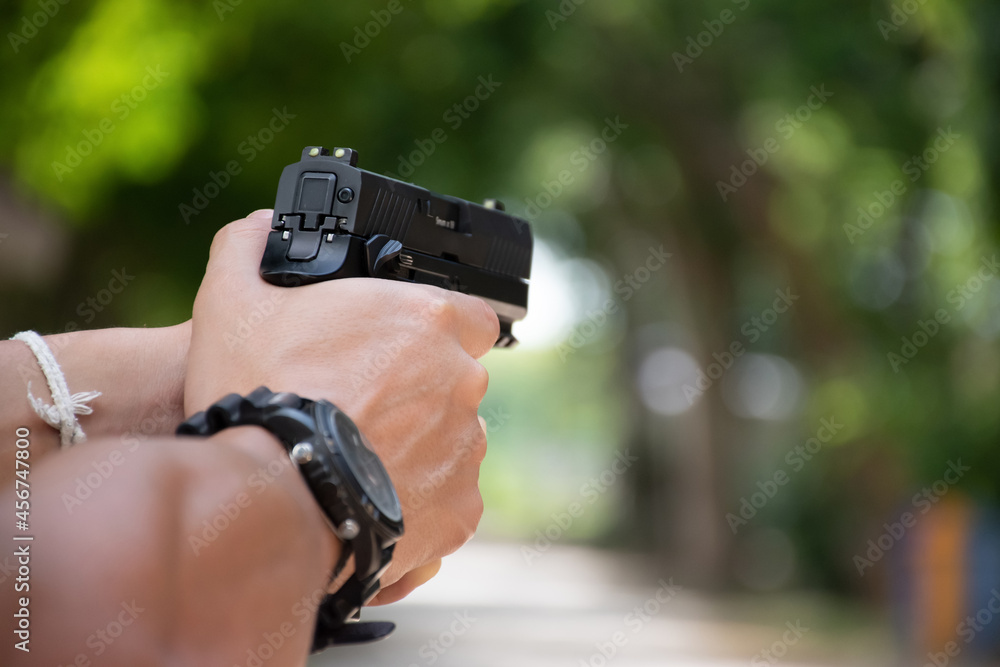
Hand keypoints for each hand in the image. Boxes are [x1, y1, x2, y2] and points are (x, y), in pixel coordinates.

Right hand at [186, 210, 498, 600]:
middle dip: (420, 389)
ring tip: (360, 455)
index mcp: (426, 320)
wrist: (268, 498)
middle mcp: (461, 379)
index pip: (470, 315)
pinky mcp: (460, 509)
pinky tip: (372, 495)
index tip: (404, 347)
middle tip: (364, 405)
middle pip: (456, 378)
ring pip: (456, 439)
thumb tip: (259, 225)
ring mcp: (466, 447)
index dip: (440, 329)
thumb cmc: (258, 395)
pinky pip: (450, 498)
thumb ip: (246, 249)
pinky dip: (422, 499)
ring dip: (422, 443)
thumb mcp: (231, 303)